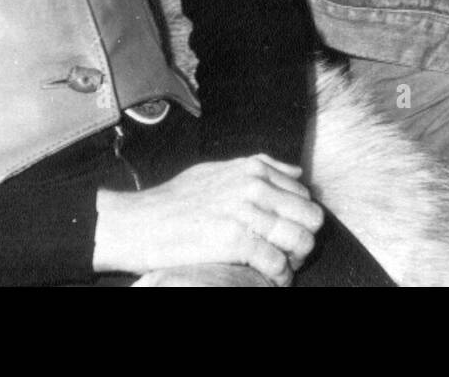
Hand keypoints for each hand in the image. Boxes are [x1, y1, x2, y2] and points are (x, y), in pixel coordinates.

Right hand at [93, 154, 323, 285]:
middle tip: (286, 255)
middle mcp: (253, 185)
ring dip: (294, 261)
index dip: (299, 219)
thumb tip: (296, 171)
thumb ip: (259, 167)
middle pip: (310, 217)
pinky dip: (278, 277)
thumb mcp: (217, 170)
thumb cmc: (174, 201)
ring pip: (301, 240)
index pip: (303, 194)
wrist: (138, 223)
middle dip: (303, 240)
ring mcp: (245, 211)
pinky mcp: (235, 240)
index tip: (285, 236)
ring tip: (278, 270)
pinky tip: (267, 281)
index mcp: (252, 168)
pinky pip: (277, 263)